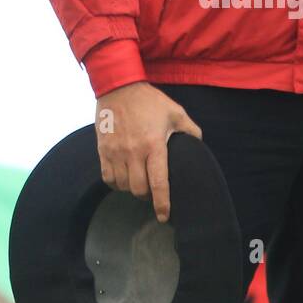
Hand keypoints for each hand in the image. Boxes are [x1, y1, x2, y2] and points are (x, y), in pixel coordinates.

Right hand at [95, 82, 201, 222]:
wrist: (118, 86)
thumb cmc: (149, 100)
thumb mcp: (175, 112)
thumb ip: (190, 130)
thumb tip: (200, 146)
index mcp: (154, 144)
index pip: (159, 183)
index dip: (162, 204)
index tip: (164, 216)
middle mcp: (133, 151)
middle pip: (138, 190)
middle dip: (147, 196)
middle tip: (151, 191)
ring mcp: (116, 151)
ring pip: (122, 186)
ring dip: (131, 189)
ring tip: (137, 182)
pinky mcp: (103, 149)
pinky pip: (107, 177)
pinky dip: (115, 183)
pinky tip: (122, 176)